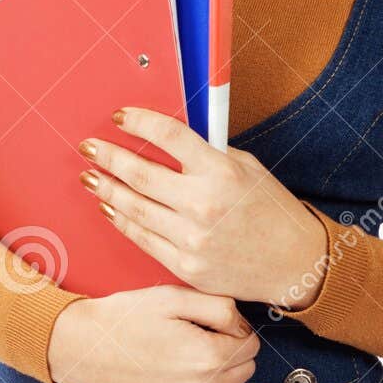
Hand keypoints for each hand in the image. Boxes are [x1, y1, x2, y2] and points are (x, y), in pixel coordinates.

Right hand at [46, 288, 260, 382]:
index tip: (208, 321)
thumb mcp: (174, 298)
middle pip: (247, 369)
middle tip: (199, 335)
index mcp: (206, 359)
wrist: (81, 349)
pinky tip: (180, 374)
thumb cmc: (125, 319)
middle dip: (231, 350)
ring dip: (226, 376)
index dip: (233, 327)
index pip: (251, 343)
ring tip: (196, 356)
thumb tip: (243, 326)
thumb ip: (221, 308)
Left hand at [76, 107, 329, 309]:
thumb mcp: (248, 169)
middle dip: (108, 157)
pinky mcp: (186, 265)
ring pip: (135, 208)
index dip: (140, 122)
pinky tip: (109, 208)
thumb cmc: (271, 211)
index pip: (170, 136)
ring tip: (89, 176)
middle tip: (89, 147)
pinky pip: (143, 239)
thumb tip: (167, 141)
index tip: (120, 116)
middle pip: (141, 174)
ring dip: (106, 189)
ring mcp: (192, 238)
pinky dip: (122, 221)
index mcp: (221, 172)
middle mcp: (203, 204)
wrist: (294, 263)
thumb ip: (208, 155)